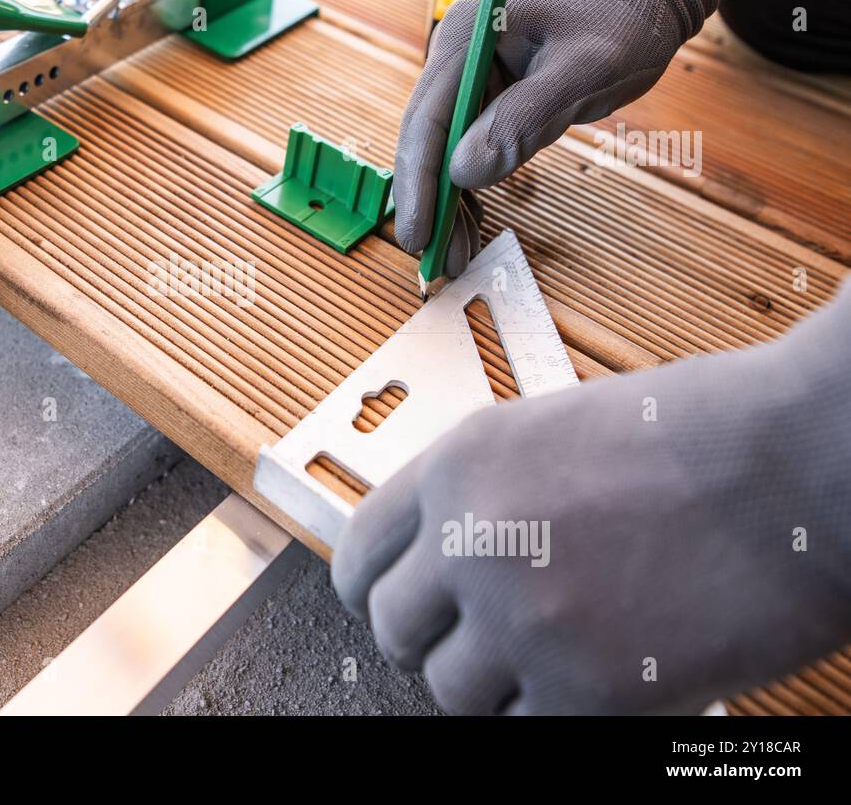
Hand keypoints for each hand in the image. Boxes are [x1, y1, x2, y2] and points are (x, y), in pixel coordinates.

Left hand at [332, 289, 850, 713]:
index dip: (371, 588)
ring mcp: (523, 619)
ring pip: (452, 692)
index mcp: (460, 467)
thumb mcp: (556, 433)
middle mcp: (473, 542)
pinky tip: (598, 680)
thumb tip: (450, 552)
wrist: (802, 463)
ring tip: (552, 657)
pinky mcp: (586, 688)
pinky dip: (553, 714)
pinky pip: (526, 729)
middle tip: (475, 642)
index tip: (389, 604)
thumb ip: (489, 494)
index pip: (360, 551)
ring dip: (493, 685)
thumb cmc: (707, 433)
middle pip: (394, 628)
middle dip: (430, 641)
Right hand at [395, 0, 763, 269]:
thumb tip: (464, 172)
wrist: (646, 2)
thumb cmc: (623, 25)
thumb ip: (524, 119)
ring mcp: (467, 79)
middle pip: (425, 140)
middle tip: (432, 257)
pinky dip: (467, 191)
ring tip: (453, 256)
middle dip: (428, 201)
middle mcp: (456, 57)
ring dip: (446, 204)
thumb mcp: (585, 72)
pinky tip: (469, 226)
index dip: (419, 180)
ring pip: (443, 153)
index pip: (428, 118)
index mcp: (467, 36)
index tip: (418, 231)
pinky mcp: (483, 99)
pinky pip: (466, 152)